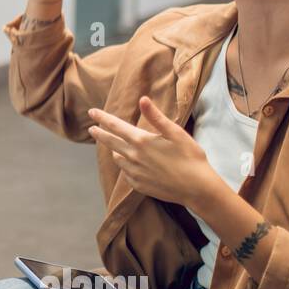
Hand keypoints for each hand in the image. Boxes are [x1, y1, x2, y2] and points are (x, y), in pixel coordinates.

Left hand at [87, 96, 220, 207]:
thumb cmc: (191, 157)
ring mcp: (134, 172)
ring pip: (117, 158)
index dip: (102, 118)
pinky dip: (125, 166)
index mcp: (141, 141)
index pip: (115, 126)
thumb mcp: (176, 133)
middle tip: (91, 129)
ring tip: (113, 146)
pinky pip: (125, 173)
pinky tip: (129, 165)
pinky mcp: (138, 185)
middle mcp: (133, 157)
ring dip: (113, 150)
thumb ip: (156, 117)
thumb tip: (142, 100)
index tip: (91, 112)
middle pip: (110, 142)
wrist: (197, 188)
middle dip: (100, 134)